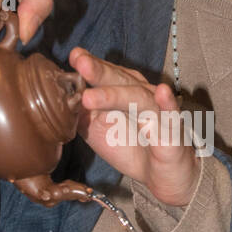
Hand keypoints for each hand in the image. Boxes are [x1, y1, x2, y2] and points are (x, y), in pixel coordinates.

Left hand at [70, 47, 199, 207]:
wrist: (161, 175)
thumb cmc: (131, 147)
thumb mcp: (97, 130)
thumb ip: (80, 113)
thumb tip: (58, 98)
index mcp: (123, 90)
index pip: (106, 74)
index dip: (90, 65)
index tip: (74, 56)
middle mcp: (141, 94)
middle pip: (120, 80)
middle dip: (99, 71)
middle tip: (80, 63)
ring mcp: (158, 111)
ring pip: (138, 98)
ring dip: (115, 95)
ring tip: (90, 97)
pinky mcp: (173, 132)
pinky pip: (172, 116)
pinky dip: (168, 103)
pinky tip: (162, 92)